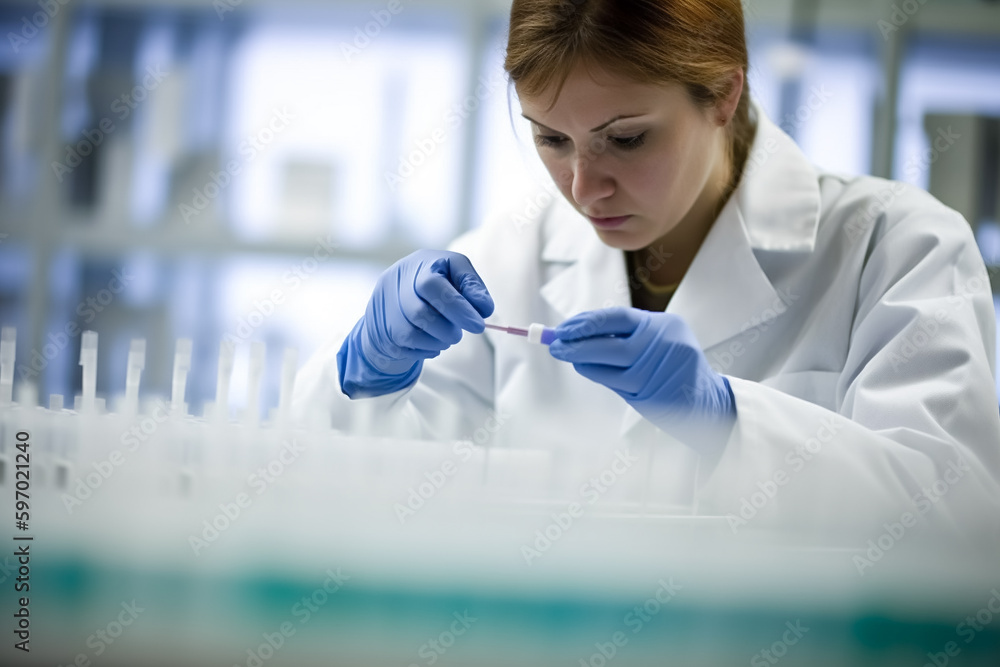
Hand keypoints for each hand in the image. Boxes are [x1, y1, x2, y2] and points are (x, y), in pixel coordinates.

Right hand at [337, 250, 493, 397]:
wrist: (399, 293)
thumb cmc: (437, 280)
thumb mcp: (456, 271)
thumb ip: (472, 285)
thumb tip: (484, 309)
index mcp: (418, 264)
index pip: (432, 286)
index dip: (458, 307)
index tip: (479, 324)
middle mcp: (396, 284)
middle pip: (419, 314)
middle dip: (448, 328)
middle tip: (466, 332)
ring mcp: (385, 307)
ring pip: (411, 334)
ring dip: (440, 340)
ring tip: (451, 335)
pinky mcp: (383, 329)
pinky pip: (406, 347)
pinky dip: (428, 348)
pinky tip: (436, 341)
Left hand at [549, 307, 735, 431]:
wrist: (706, 400)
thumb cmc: (671, 367)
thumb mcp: (658, 341)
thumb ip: (624, 336)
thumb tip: (577, 333)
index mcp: (665, 325)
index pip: (618, 317)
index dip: (587, 322)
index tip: (564, 327)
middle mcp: (664, 344)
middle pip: (610, 343)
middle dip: (577, 342)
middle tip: (556, 344)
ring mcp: (659, 371)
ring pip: (609, 365)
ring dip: (582, 360)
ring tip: (568, 355)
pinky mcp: (653, 394)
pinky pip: (615, 383)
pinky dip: (596, 375)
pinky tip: (585, 369)